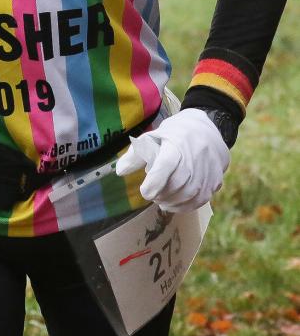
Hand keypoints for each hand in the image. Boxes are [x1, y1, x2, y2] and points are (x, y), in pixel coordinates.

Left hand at [115, 109, 229, 211]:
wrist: (207, 129)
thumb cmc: (174, 134)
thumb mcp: (152, 138)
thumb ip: (135, 155)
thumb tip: (119, 171)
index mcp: (176, 143)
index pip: (166, 164)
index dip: (155, 181)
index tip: (144, 192)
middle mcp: (194, 156)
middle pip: (177, 183)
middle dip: (162, 194)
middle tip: (152, 194)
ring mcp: (207, 169)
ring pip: (189, 194)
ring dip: (172, 202)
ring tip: (161, 200)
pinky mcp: (215, 180)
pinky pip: (200, 200)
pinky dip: (185, 206)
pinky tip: (174, 204)